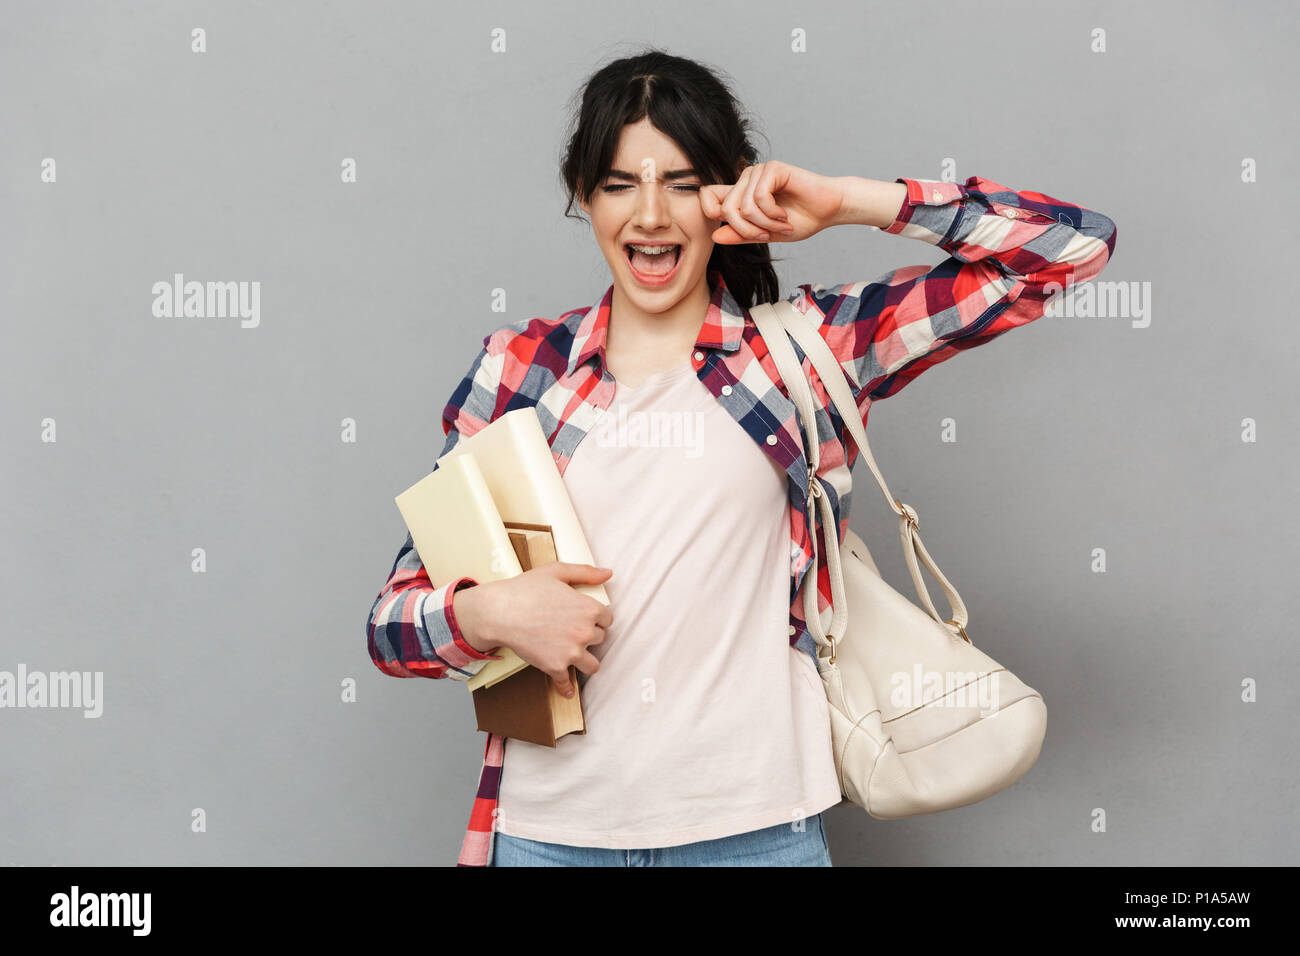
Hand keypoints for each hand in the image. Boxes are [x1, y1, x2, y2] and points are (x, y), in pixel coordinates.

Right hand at [453, 563, 613, 697]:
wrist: (499, 612)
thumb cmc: (524, 590)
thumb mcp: (556, 572)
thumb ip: (585, 572)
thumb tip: (607, 573)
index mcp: (588, 608)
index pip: (607, 619)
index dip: (596, 618)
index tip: (586, 618)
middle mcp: (584, 632)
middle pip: (600, 639)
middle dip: (588, 636)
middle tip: (573, 632)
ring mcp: (571, 652)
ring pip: (592, 665)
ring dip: (585, 661)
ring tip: (574, 656)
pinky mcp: (556, 667)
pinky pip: (567, 683)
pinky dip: (566, 687)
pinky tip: (566, 689)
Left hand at [699, 161, 844, 244]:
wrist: (828, 210)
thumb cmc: (801, 220)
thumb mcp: (765, 234)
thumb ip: (740, 235)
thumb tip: (714, 236)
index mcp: (741, 193)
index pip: (708, 197)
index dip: (713, 215)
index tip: (742, 232)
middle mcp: (746, 179)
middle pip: (726, 209)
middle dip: (747, 230)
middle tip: (767, 235)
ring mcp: (758, 171)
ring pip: (744, 206)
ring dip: (764, 223)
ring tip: (782, 225)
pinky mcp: (772, 168)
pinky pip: (759, 197)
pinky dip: (772, 213)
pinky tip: (784, 215)